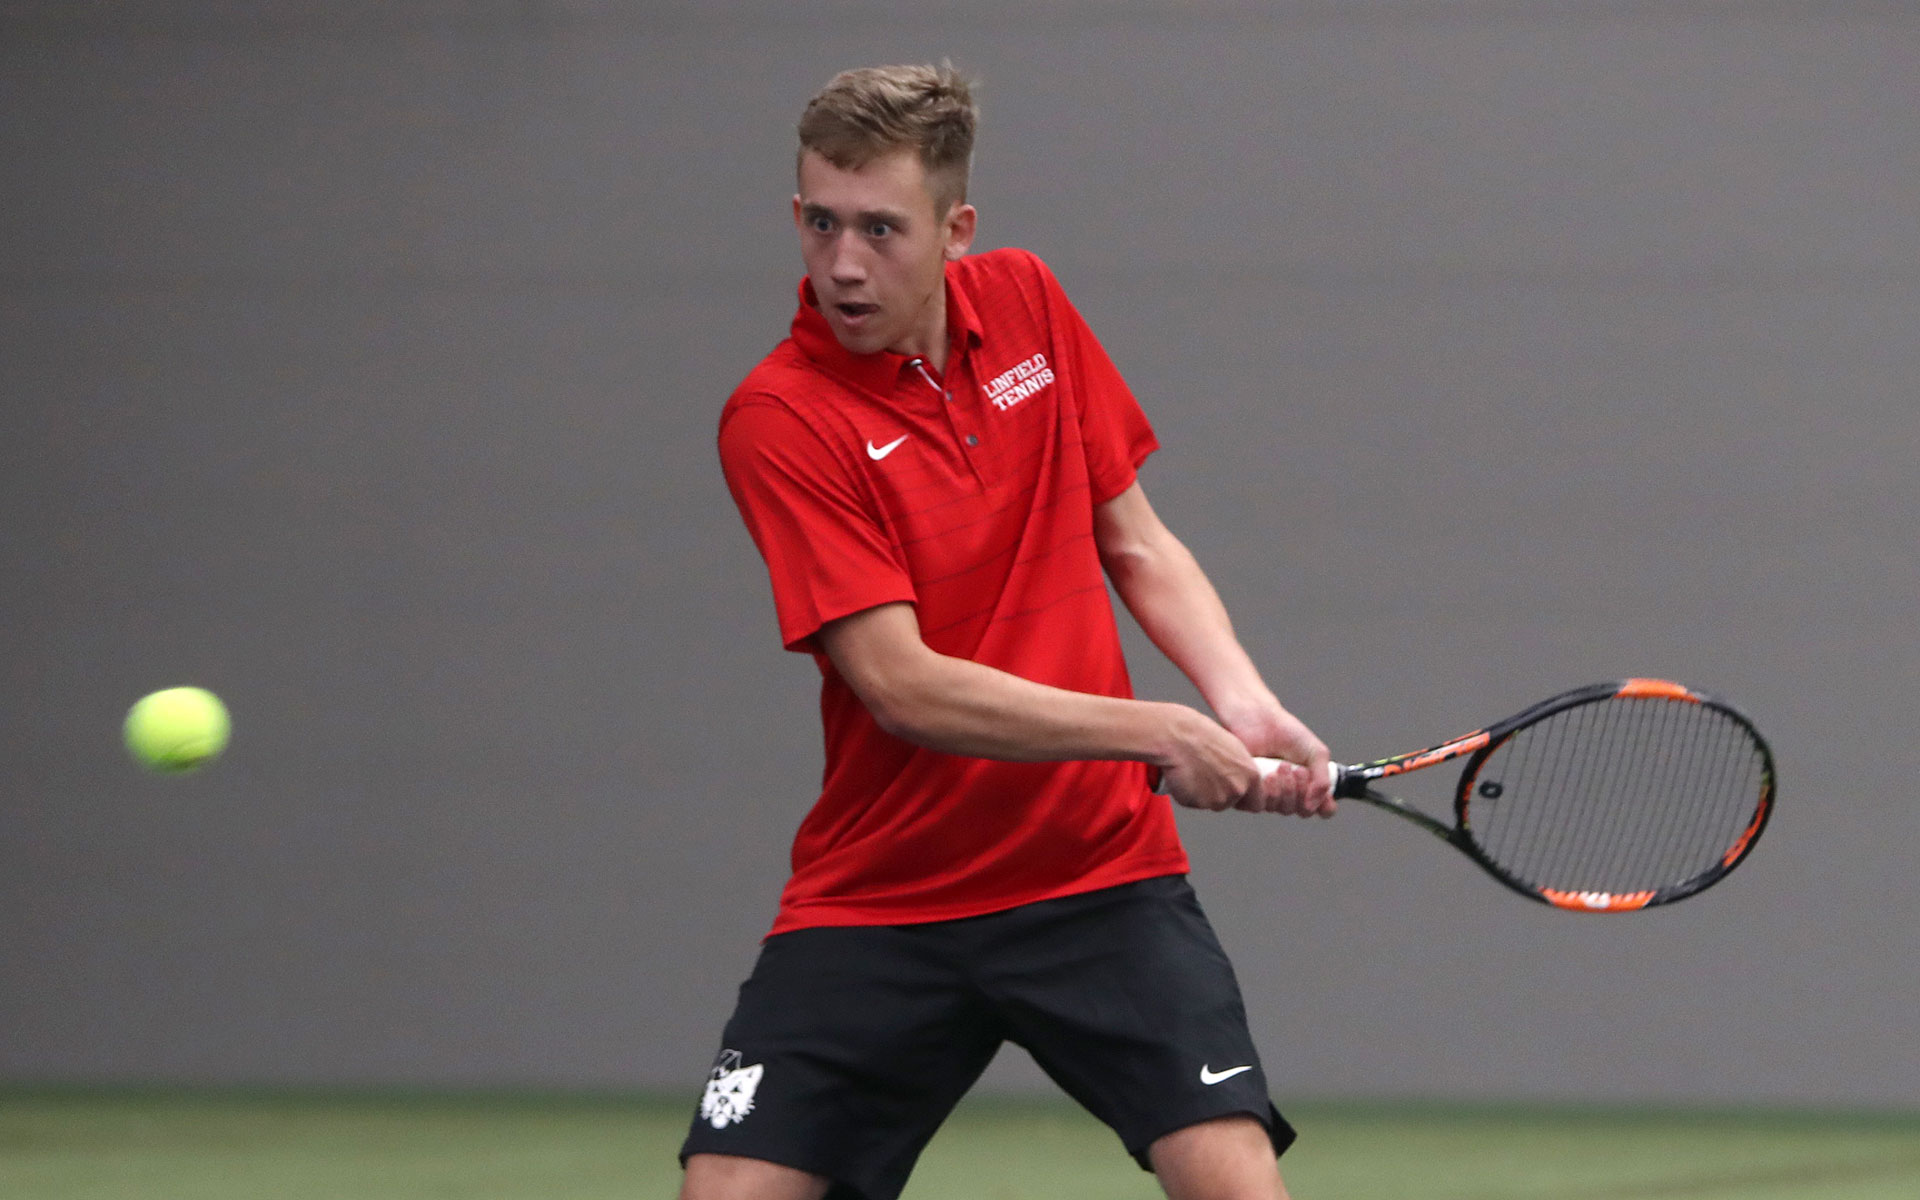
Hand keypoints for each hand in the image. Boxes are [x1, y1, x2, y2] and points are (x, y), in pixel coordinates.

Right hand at [1155, 706, 1264, 812]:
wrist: (1178, 737)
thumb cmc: (1202, 735)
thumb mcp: (1233, 748)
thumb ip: (1241, 769)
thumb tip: (1240, 777)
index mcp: (1251, 775)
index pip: (1256, 802)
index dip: (1243, 798)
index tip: (1234, 793)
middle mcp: (1237, 790)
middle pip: (1230, 803)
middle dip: (1219, 795)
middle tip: (1207, 775)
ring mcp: (1217, 799)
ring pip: (1210, 803)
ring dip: (1202, 794)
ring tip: (1194, 771)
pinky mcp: (1197, 803)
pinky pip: (1193, 802)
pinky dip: (1187, 793)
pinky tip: (1184, 776)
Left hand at [1219, 694, 1335, 818]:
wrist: (1258, 719)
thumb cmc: (1287, 732)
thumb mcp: (1316, 753)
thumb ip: (1323, 780)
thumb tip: (1314, 806)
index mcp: (1310, 783)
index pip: (1323, 808)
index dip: (1323, 805)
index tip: (1320, 793)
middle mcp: (1292, 792)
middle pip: (1302, 811)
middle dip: (1302, 790)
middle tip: (1297, 770)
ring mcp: (1271, 793)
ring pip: (1282, 809)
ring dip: (1286, 790)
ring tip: (1282, 766)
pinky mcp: (1251, 791)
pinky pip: (1260, 806)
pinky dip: (1268, 792)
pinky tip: (1268, 775)